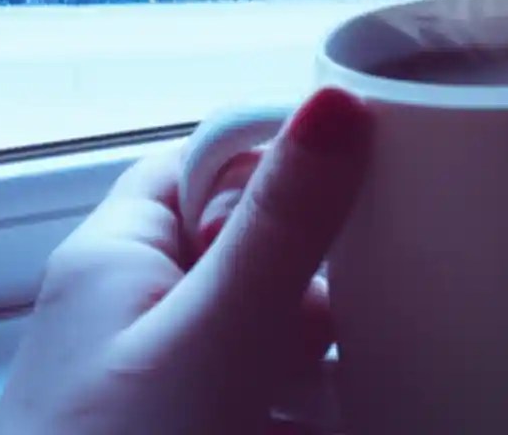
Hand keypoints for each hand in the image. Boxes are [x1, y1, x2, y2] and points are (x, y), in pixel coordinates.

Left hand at [0, 88, 370, 434]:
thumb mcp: (209, 342)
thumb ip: (279, 230)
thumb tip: (336, 106)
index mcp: (119, 255)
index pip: (209, 158)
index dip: (285, 153)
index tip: (376, 157)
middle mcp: (140, 311)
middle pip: (255, 245)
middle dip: (323, 265)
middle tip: (388, 275)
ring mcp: (173, 381)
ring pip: (276, 329)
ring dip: (328, 342)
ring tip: (381, 349)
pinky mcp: (202, 428)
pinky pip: (273, 396)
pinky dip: (313, 403)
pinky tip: (354, 409)